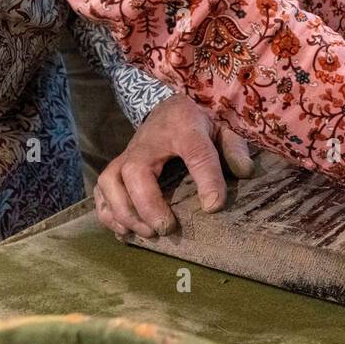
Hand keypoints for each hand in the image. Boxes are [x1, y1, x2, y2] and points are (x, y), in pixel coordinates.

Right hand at [94, 95, 254, 238]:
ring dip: (124, 213)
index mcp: (183, 128)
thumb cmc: (196, 124)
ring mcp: (126, 155)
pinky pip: (100, 192)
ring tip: (147, 234)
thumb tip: (244, 173)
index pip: (195, 152)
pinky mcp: (115, 169)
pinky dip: (107, 214)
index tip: (213, 207)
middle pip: (135, 172)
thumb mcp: (222, 129)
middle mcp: (146, 142)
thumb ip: (234, 149)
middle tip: (167, 229)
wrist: (168, 110)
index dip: (206, 179)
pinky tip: (125, 233)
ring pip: (110, 182)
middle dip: (147, 206)